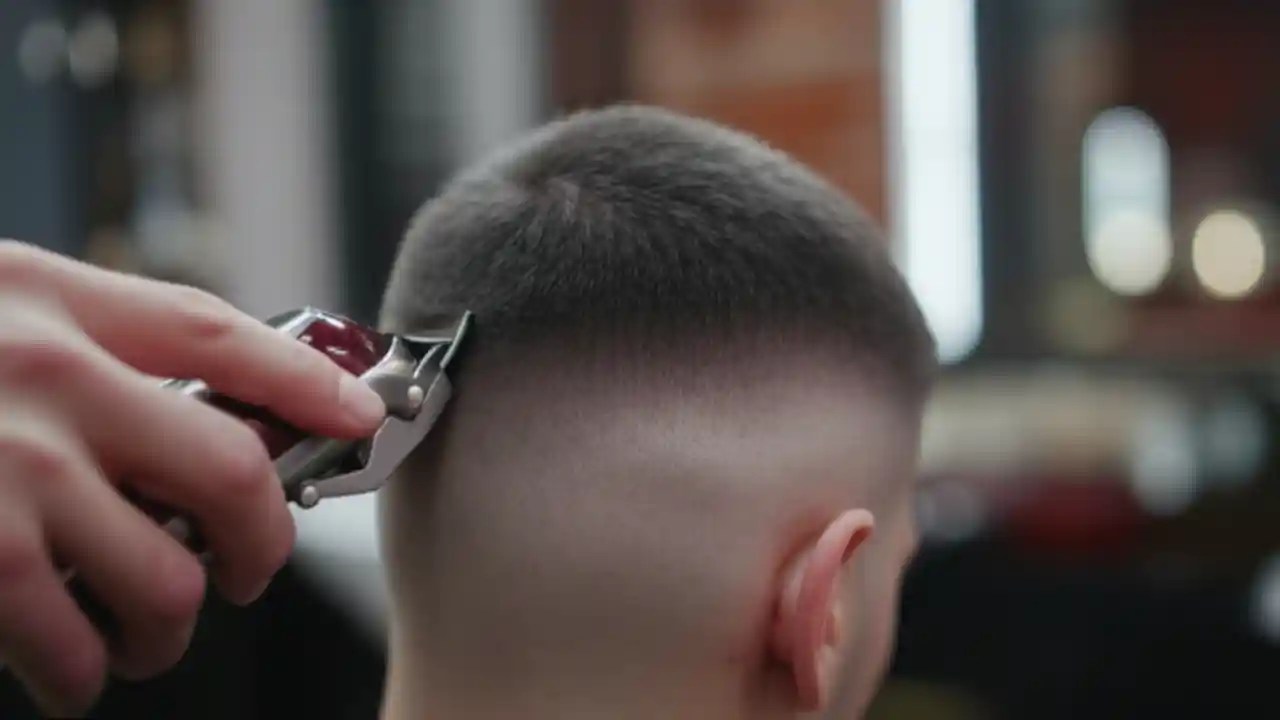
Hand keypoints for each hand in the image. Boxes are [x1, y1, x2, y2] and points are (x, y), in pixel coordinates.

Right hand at [0, 241, 385, 715]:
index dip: (303, 379)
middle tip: (253, 567)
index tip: (361, 414)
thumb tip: (206, 411)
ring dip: (174, 627)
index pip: (214, 332)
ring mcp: (2, 469)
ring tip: (156, 632)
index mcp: (47, 299)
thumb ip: (88, 343)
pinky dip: (87, 674)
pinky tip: (75, 669)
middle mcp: (37, 374)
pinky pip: (70, 644)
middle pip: (225, 467)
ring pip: (163, 577)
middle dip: (264, 537)